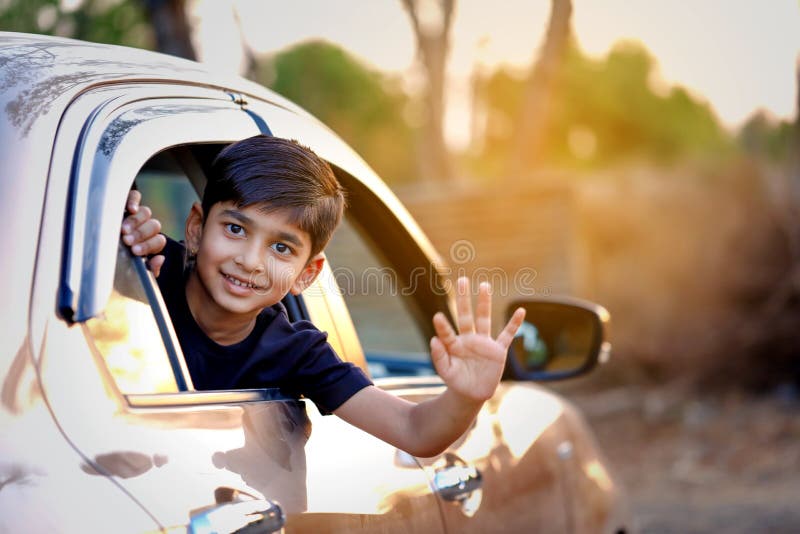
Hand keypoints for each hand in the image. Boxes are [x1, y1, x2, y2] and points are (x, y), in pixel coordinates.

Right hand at [121, 190, 165, 276]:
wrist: (94, 260)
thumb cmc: (114, 267)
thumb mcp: (132, 274)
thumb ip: (149, 270)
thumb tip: (160, 258)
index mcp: (149, 244)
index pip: (159, 241)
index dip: (149, 245)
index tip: (135, 251)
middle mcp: (144, 229)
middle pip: (154, 226)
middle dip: (141, 235)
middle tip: (127, 241)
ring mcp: (134, 216)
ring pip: (146, 212)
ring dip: (135, 222)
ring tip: (123, 230)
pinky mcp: (124, 204)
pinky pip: (134, 196)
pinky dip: (134, 200)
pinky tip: (131, 209)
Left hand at [430, 277, 525, 401]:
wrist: (472, 394)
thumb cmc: (456, 381)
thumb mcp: (445, 371)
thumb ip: (439, 357)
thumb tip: (433, 339)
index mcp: (454, 345)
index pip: (447, 332)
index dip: (443, 326)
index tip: (437, 317)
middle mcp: (468, 339)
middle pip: (466, 316)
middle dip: (464, 299)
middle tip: (462, 280)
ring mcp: (484, 343)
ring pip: (484, 319)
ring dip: (484, 303)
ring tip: (484, 285)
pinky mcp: (498, 351)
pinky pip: (507, 335)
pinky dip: (514, 324)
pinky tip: (520, 311)